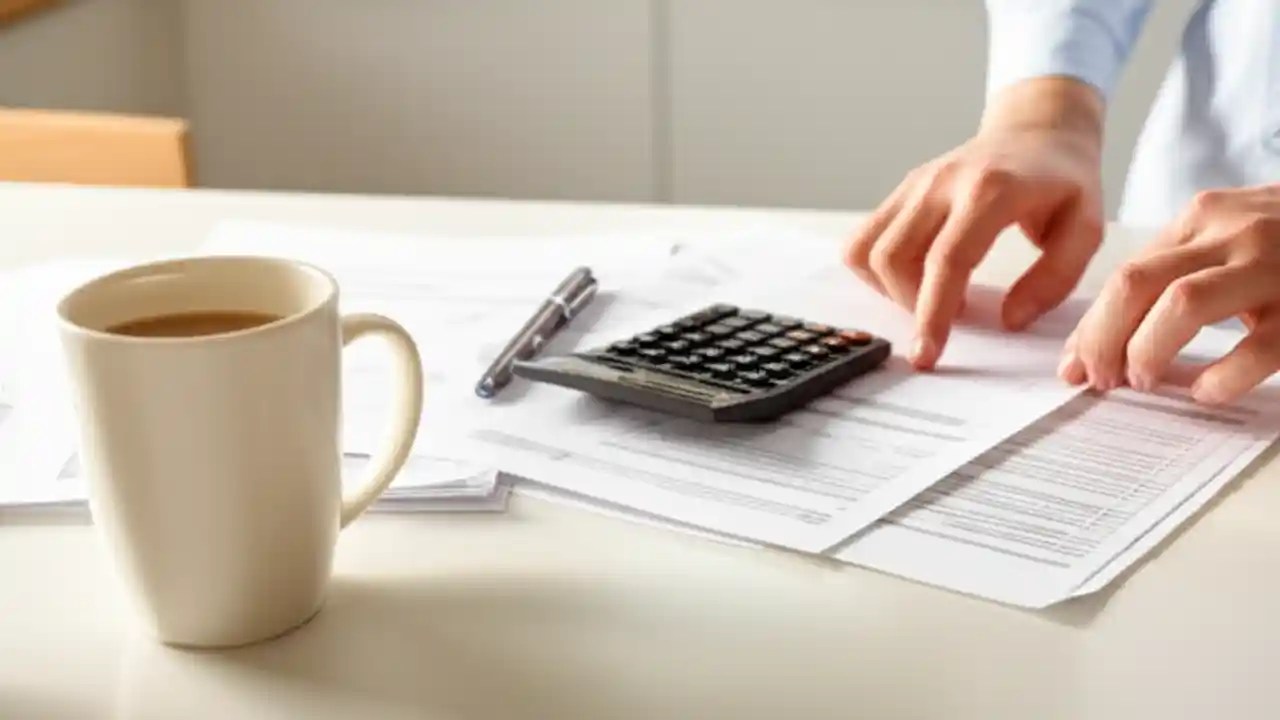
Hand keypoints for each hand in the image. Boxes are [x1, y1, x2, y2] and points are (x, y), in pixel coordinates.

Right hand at [844, 78, 1104, 368]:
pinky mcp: (900, 191)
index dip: (932, 314)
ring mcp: (914, 184)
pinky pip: (862, 240)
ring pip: (867, 250)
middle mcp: (941, 183)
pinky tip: (913, 276)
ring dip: (891, 289)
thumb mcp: (1086, 228)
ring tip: (932, 295)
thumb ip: (1054, 279)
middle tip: (950, 314)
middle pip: (893, 257)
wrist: (1038, 128)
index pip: (946, 259)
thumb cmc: (1064, 182)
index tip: (927, 355)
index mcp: (990, 190)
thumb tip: (1008, 320)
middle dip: (911, 304)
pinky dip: (877, 270)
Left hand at [1062, 184, 1279, 403]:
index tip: (1075, 368)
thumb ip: (1173, 275)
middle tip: (1101, 381)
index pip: (1126, 274)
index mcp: (1205, 219)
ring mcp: (1274, 265)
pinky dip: (1223, 374)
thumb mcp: (1231, 240)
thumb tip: (1098, 345)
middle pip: (1136, 285)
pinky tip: (1207, 392)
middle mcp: (1235, 233)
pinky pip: (1260, 345)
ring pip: (1183, 303)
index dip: (1091, 327)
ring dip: (1148, 350)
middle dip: (1104, 339)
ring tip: (1143, 382)